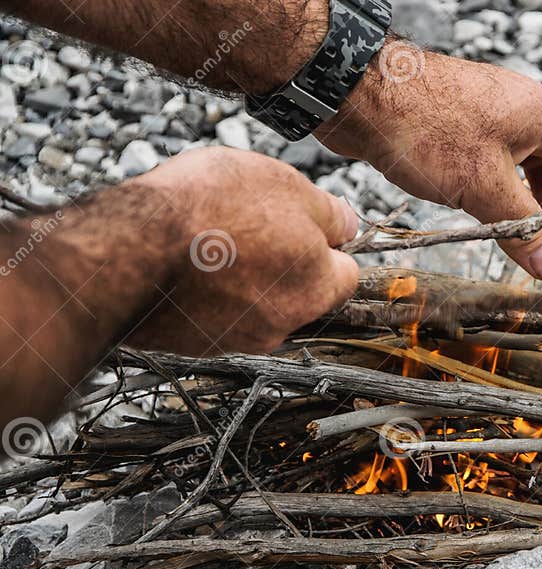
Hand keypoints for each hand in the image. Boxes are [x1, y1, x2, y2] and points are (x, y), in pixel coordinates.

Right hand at [128, 147, 358, 354]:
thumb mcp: (284, 185)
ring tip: (213, 240)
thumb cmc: (207, 211)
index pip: (345, 274)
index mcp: (316, 287)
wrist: (127, 249)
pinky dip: (209, 294)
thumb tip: (347, 224)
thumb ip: (327, 211)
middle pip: (300, 291)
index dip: (327, 244)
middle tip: (251, 224)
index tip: (306, 225)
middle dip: (285, 262)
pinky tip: (187, 263)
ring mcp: (238, 338)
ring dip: (244, 277)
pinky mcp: (197, 343)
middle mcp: (283, 323)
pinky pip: (217, 315)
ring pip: (257, 304)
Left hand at [316, 42, 541, 280]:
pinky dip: (517, 181)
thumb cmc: (426, 127)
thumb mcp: (483, 188)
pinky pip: (508, 154)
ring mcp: (497, 113)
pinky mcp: (468, 123)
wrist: (362, 93)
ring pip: (539, 151)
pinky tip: (505, 204)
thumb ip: (522, 228)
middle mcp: (529, 109)